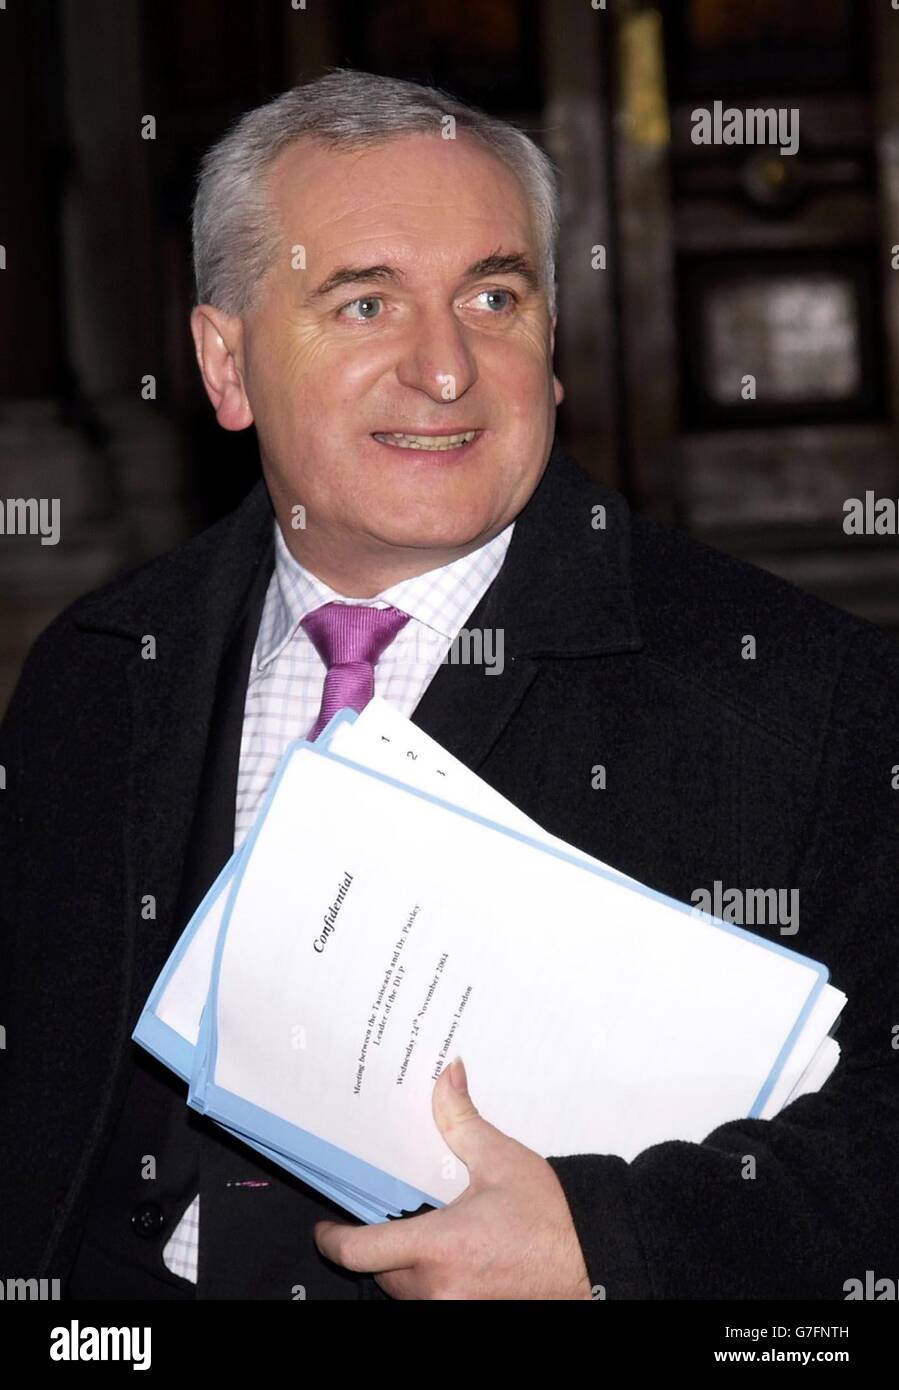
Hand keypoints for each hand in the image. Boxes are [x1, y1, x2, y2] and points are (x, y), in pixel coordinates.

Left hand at [313, 1057, 592, 1298]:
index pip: (359, 1252)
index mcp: (439, 1247)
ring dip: (407, 1265)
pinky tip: (452, 1256)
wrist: (596, 1267)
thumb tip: (447, 1074)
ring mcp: (454, 1309)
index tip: (326, 1228)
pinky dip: (432, 1281)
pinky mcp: (468, 1317)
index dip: (334, 1240)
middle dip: (379, 1245)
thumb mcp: (503, 1162)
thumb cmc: (554, 1223)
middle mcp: (439, 1288)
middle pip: (380, 1271)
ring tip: (429, 1232)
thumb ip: (462, 1120)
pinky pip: (432, 1300)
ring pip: (406, 1290)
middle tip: (390, 1215)